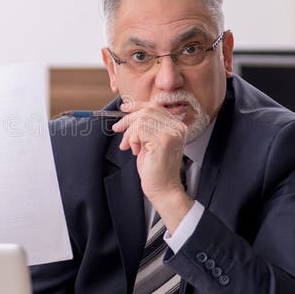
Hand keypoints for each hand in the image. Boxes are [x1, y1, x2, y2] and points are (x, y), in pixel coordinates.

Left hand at [112, 101, 192, 232]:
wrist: (163, 188)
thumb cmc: (155, 168)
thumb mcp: (149, 142)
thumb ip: (145, 127)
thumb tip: (128, 112)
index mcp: (176, 126)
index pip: (155, 106)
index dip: (137, 105)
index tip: (124, 108)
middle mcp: (177, 127)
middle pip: (146, 111)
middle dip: (128, 119)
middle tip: (117, 129)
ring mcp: (171, 133)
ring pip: (141, 120)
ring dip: (129, 133)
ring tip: (128, 146)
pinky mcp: (162, 141)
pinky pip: (139, 130)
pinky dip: (132, 139)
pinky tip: (135, 151)